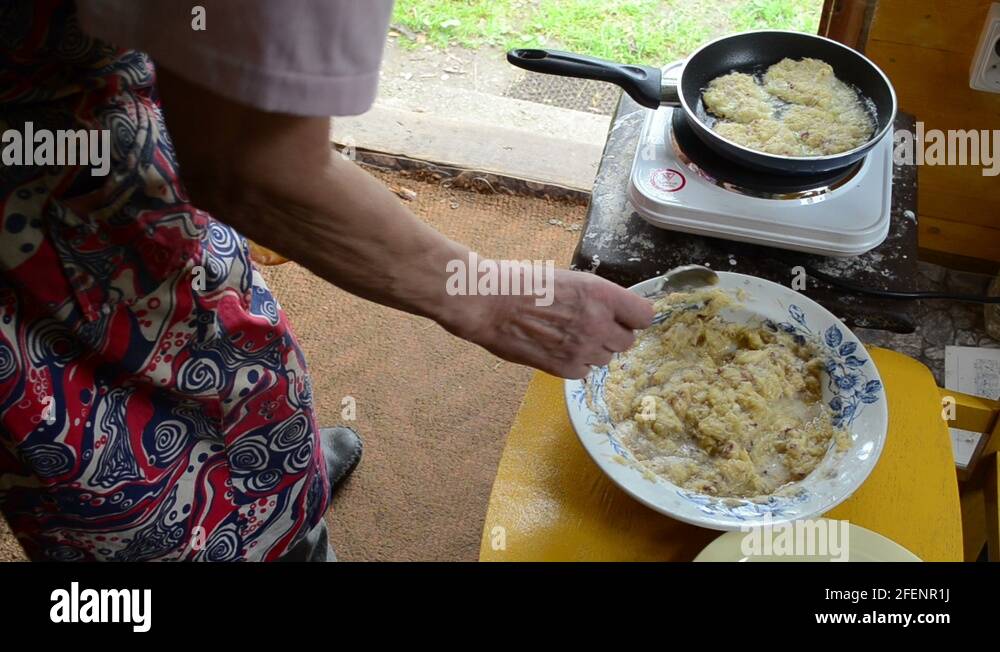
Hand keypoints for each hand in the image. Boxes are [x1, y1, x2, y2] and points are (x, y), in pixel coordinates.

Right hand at [444, 269, 653, 378]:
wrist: (489, 303)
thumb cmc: (523, 283)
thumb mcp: (570, 279)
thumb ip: (597, 299)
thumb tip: (614, 313)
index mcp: (601, 294)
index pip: (645, 316)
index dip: (633, 317)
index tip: (622, 316)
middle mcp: (598, 323)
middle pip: (628, 341)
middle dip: (612, 335)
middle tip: (589, 326)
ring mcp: (582, 349)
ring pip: (606, 358)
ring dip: (593, 350)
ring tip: (567, 336)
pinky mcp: (565, 369)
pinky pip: (585, 372)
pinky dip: (575, 363)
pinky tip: (556, 349)